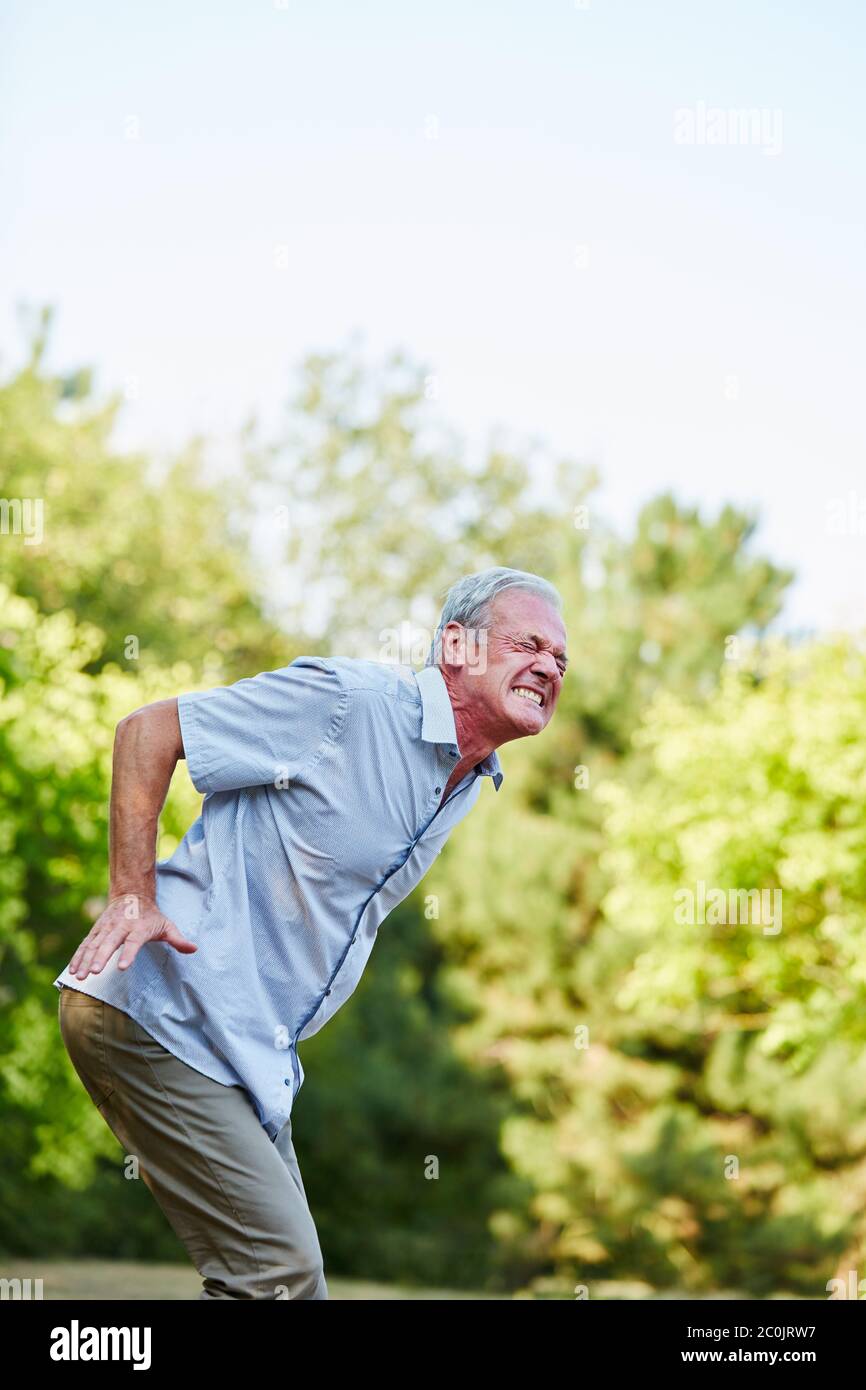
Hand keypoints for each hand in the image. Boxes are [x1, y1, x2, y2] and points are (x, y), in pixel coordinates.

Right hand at [67, 893, 197, 980]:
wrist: (132, 894)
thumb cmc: (152, 916)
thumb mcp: (167, 924)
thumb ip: (178, 939)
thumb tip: (194, 949)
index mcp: (138, 927)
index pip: (133, 942)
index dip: (128, 954)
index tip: (122, 967)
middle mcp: (120, 926)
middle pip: (109, 943)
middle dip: (100, 958)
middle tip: (94, 973)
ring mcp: (106, 928)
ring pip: (93, 945)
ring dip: (85, 960)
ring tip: (79, 976)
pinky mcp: (96, 931)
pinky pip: (85, 945)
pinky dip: (78, 957)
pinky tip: (72, 971)